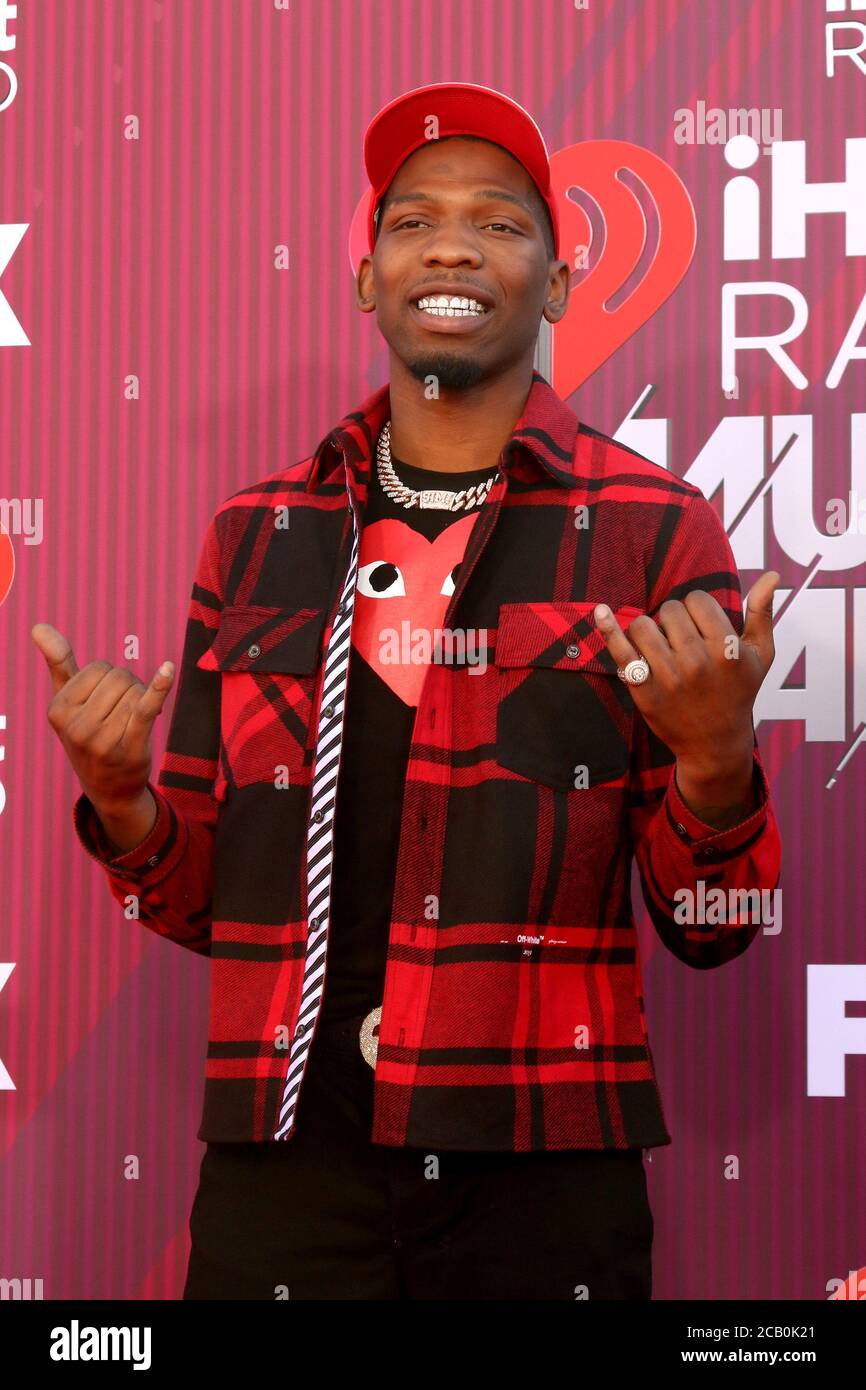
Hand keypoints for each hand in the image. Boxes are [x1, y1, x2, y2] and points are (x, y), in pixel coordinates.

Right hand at [32, 621, 175, 817]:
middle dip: (128, 688)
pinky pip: (145, 708)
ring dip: (141, 701)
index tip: (106, 701)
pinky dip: (159, 688)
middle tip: (122, 714)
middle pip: (119, 677)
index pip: (98, 668)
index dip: (110, 678)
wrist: (110, 788)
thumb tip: (39, 626)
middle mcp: (76, 726)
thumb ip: (57, 663)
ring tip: (131, 723)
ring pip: (136, 691)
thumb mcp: (68, 703)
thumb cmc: (88, 736)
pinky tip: (169, 670)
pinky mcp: (130, 747)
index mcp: (57, 710)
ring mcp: (102, 739)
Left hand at [592, 571, 778, 775]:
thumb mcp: (760, 655)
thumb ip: (762, 614)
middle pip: (670, 610)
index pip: (697, 600)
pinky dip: (609, 629)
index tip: (700, 625)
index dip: (697, 608)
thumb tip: (773, 575)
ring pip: (644, 625)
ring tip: (662, 647)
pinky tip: (601, 611)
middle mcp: (698, 662)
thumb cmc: (739, 692)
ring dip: (649, 630)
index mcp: (727, 649)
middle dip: (674, 619)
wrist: (714, 743)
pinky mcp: (644, 690)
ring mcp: (669, 677)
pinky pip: (622, 651)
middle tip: (683, 642)